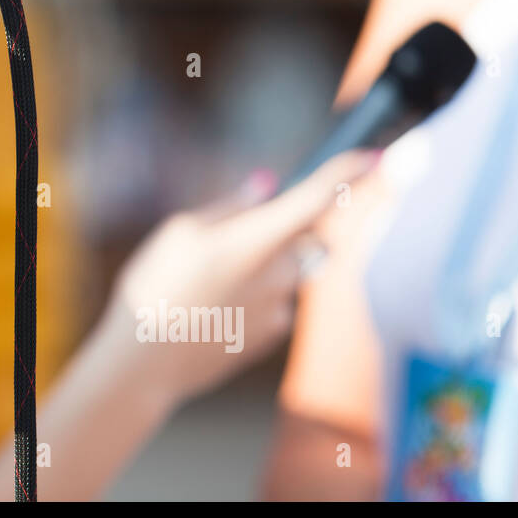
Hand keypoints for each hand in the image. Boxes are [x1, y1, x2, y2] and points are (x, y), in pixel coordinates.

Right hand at [97, 150, 379, 409]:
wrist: (146, 361)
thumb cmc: (156, 287)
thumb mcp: (180, 231)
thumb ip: (230, 208)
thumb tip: (265, 187)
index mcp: (256, 238)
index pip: (317, 197)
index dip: (347, 172)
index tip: (371, 156)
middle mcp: (279, 272)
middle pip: (310, 235)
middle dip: (293, 225)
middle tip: (247, 229)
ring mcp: (280, 306)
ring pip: (292, 269)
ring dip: (270, 262)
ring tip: (214, 277)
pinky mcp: (272, 334)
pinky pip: (278, 300)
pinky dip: (259, 294)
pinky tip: (215, 306)